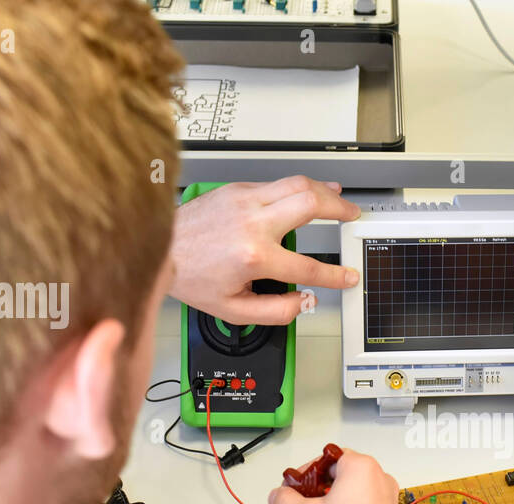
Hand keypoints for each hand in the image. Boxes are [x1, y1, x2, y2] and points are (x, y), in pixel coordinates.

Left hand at [170, 177, 360, 324]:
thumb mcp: (233, 310)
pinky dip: (301, 186)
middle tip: (353, 216)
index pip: (308, 268)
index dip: (334, 276)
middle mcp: (252, 223)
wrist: (160, 247)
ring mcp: (245, 200)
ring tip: (340, 199)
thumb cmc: (191, 276)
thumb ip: (276, 311)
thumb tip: (304, 301)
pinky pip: (278, 183)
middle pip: (311, 205)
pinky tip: (312, 191)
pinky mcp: (238, 189)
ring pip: (298, 184)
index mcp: (253, 257)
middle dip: (340, 210)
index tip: (347, 276)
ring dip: (325, 190)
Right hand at [266, 450, 410, 503]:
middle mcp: (380, 480)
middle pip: (341, 476)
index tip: (294, 487)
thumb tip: (277, 496)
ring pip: (353, 495)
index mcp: (362, 468)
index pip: (328, 458)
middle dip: (318, 490)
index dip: (306, 473)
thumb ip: (285, 501)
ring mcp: (389, 501)